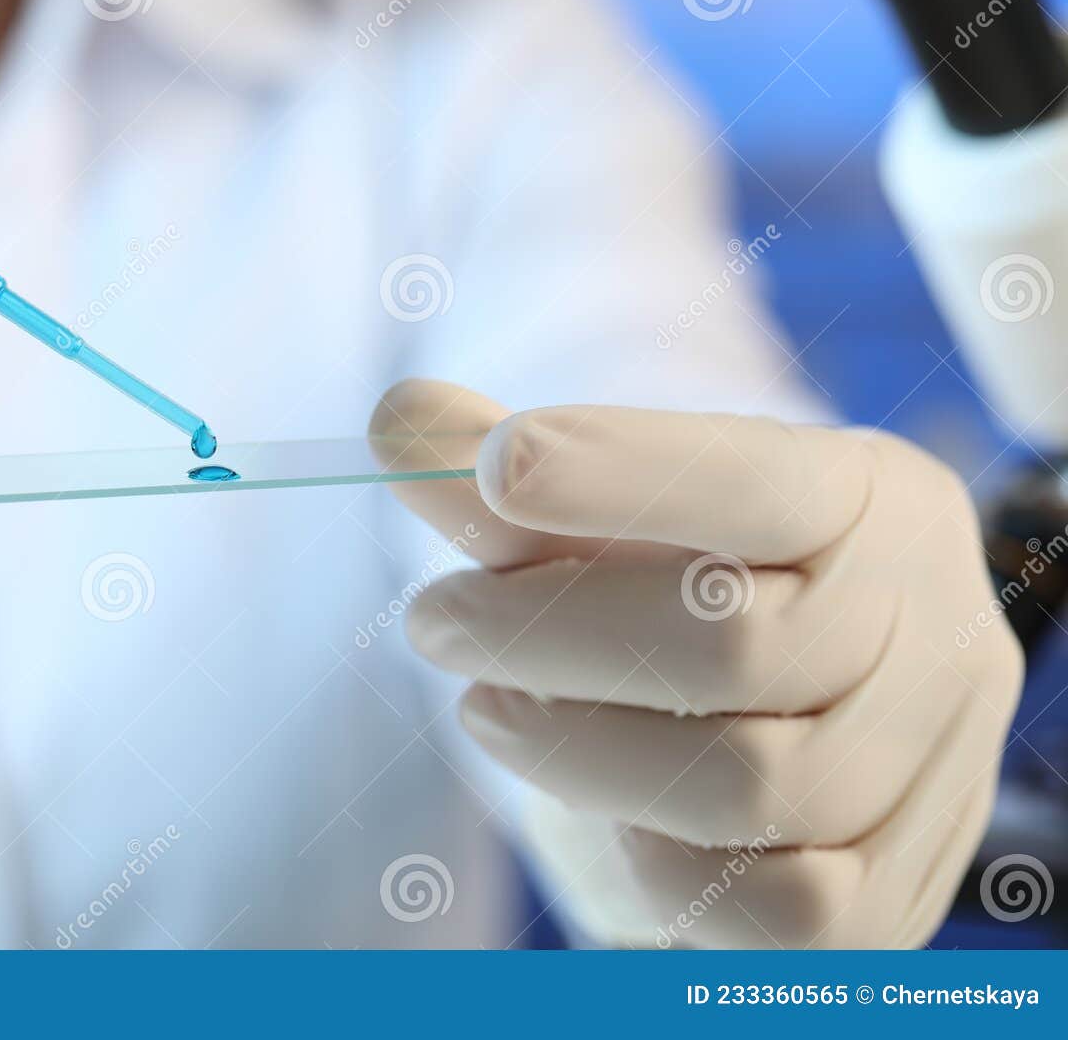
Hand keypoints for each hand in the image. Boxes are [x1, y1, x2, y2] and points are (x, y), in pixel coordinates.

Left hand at [371, 379, 1022, 947]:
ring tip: (487, 709)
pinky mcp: (896, 898)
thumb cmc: (681, 590)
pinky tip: (600, 807)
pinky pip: (777, 912)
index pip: (754, 479)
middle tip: (433, 621)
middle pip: (727, 645)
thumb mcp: (601, 521)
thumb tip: (401, 423)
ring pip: (742, 784)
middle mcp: (933, 626)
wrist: (793, 723)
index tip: (488, 466)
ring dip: (572, 750)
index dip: (618, 473)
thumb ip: (502, 479)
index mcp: (872, 498)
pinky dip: (658, 865)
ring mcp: (929, 771)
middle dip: (543, 633)